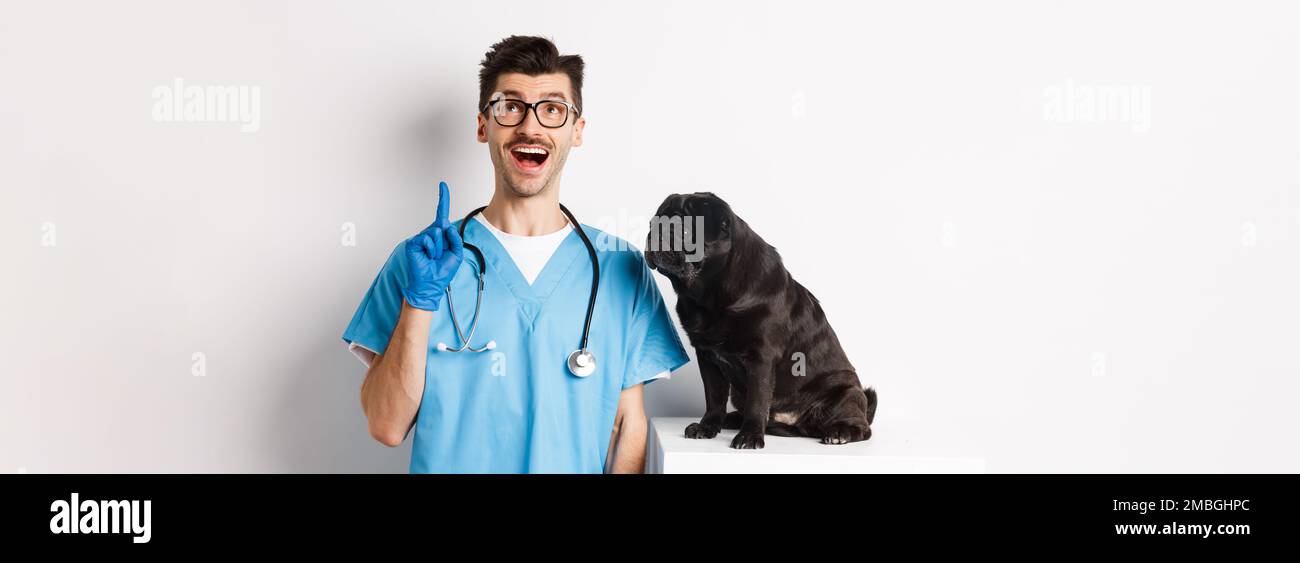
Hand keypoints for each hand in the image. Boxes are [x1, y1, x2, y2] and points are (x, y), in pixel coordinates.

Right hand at [402, 181, 463, 310]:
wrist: (431, 284)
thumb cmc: (442, 270)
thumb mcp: (456, 254)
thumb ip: (455, 238)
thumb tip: (445, 225)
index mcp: (441, 235)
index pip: (442, 213)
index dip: (443, 198)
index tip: (443, 185)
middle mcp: (430, 233)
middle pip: (443, 226)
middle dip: (446, 243)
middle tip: (440, 256)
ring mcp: (421, 237)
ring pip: (436, 233)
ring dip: (439, 249)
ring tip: (433, 258)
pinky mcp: (414, 242)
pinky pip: (427, 239)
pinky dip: (431, 250)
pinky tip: (427, 257)